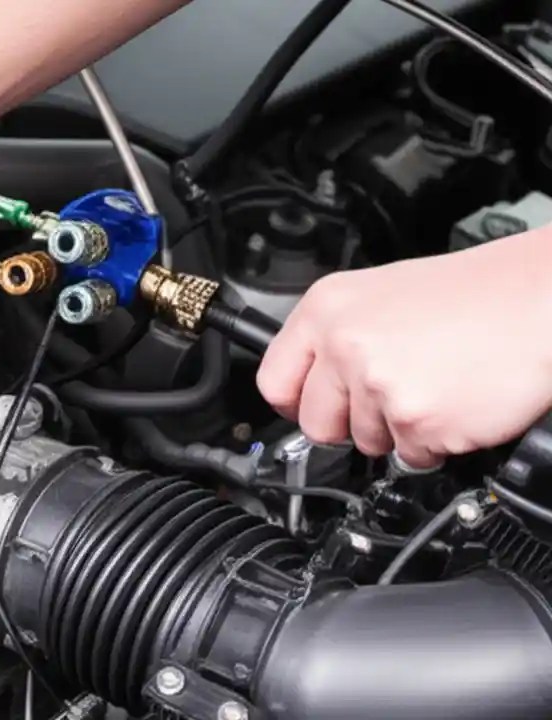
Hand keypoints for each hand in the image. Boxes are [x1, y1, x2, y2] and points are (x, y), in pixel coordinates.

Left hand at [257, 228, 551, 467]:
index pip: (274, 380)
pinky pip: (413, 456)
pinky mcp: (417, 421)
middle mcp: (344, 344)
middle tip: (392, 398)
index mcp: (328, 309)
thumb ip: (341, 337)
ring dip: (401, 430)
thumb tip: (314, 383)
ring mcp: (378, 385)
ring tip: (437, 386)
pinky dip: (438, 442)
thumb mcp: (386, 296)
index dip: (297, 403)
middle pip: (316, 424)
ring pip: (367, 442)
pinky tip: (457, 402)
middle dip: (351, 424)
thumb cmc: (480, 295)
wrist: (543, 300)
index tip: (310, 408)